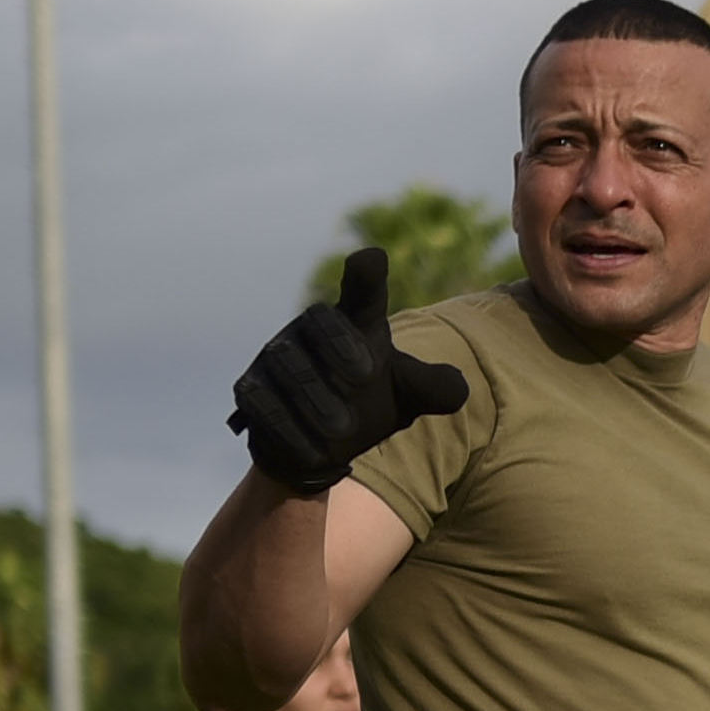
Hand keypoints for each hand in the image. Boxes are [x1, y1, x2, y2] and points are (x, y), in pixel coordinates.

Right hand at [228, 244, 470, 497]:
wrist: (320, 445)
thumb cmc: (368, 404)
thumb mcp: (407, 397)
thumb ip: (435, 388)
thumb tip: (458, 389)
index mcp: (355, 323)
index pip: (363, 291)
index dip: (366, 274)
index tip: (371, 259)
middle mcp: (312, 330)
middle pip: (320, 320)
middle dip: (340, 345)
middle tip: (366, 378)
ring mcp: (277, 356)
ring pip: (287, 364)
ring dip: (315, 396)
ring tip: (342, 430)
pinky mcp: (251, 388)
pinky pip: (262, 401)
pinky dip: (287, 427)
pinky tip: (311, 450)